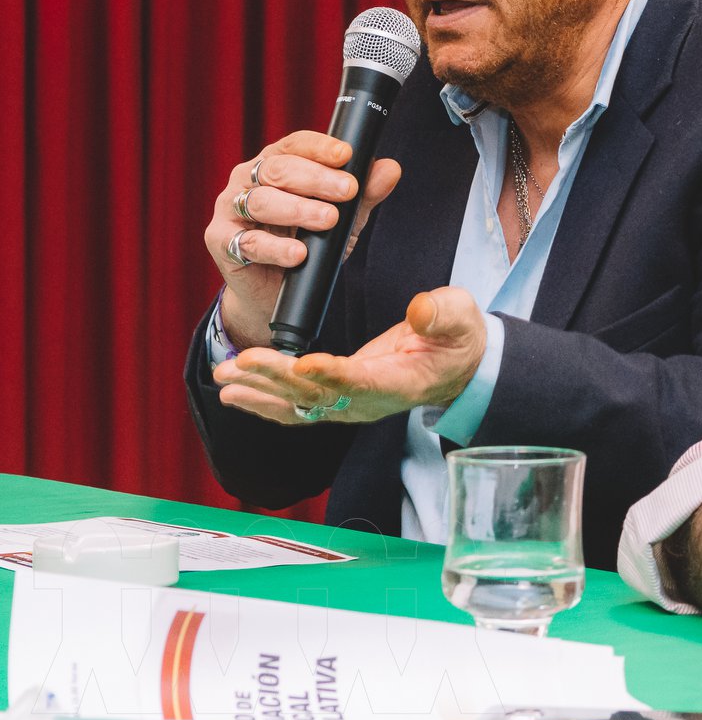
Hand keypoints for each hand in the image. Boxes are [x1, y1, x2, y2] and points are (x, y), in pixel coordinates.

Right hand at [205, 130, 401, 349]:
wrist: (275, 291)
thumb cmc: (308, 244)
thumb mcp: (344, 218)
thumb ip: (365, 194)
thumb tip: (391, 168)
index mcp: (274, 164)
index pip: (294, 145)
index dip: (319, 147)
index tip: (347, 155)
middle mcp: (247, 180)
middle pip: (278, 169)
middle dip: (316, 178)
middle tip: (347, 190)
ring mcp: (230, 209)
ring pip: (261, 201)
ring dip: (298, 209)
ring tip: (328, 220)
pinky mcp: (220, 240)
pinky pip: (247, 241)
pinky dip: (276, 248)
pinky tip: (298, 253)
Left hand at [212, 287, 486, 425]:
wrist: (456, 366)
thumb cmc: (457, 337)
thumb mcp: (460, 315)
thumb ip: (442, 313)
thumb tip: (419, 311)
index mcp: (401, 381)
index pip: (361, 381)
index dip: (331, 374)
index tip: (302, 363)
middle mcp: (369, 402)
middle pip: (318, 395)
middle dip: (276, 378)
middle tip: (241, 362)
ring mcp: (351, 405)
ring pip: (299, 404)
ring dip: (259, 392)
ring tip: (222, 377)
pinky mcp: (337, 399)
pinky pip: (296, 408)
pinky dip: (263, 401)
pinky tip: (233, 392)